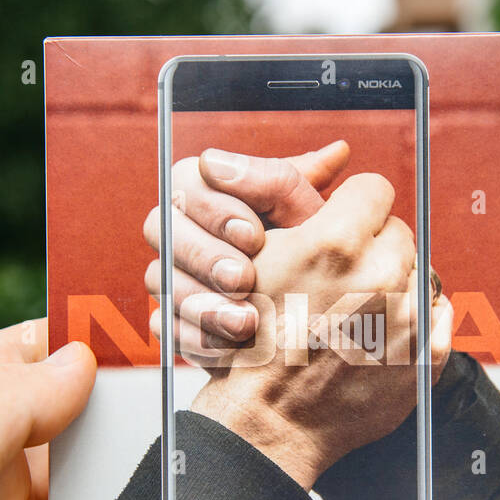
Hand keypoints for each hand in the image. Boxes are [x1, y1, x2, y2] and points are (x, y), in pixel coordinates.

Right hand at [143, 141, 350, 362]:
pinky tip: (229, 347)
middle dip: (205, 254)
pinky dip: (196, 337)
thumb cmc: (307, 257)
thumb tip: (339, 152)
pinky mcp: (169, 319)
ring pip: (160, 280)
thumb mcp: (308, 220)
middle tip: (244, 278)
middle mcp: (179, 228)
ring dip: (202, 301)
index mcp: (206, 190)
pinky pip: (164, 326)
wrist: (303, 325)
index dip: (217, 207)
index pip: (187, 180)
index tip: (254, 234)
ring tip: (245, 321)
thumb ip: (305, 189)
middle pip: (162, 227)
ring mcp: (169, 275)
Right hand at [190, 174, 454, 488]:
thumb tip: (335, 197)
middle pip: (399, 232)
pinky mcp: (426, 356)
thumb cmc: (254, 345)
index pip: (375, 189)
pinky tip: (384, 330)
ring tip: (359, 311)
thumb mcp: (260, 262)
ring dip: (395, 283)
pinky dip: (417, 317)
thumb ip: (304, 219)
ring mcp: (409, 319)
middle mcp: (380, 275)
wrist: (268, 420)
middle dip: (374, 247)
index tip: (347, 224)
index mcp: (337, 242)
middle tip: (344, 278)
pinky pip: (439, 313)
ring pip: (418, 271)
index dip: (355, 206)